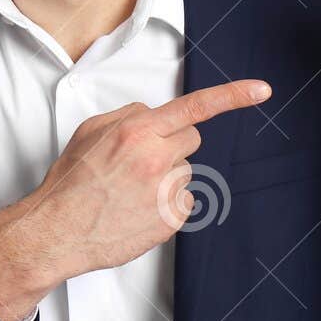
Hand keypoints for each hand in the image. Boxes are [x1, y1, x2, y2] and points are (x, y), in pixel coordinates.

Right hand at [0, 78, 271, 320]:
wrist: (58, 231)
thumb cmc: (70, 183)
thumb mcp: (90, 131)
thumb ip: (129, 116)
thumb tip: (154, 115)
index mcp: (137, 131)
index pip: (196, 106)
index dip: (233, 96)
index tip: (262, 89)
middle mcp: (157, 158)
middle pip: (190, 139)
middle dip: (171, 145)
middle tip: (139, 162)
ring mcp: (167, 191)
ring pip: (184, 172)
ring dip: (164, 177)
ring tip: (129, 191)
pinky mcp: (171, 219)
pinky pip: (182, 201)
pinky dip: (166, 204)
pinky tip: (138, 210)